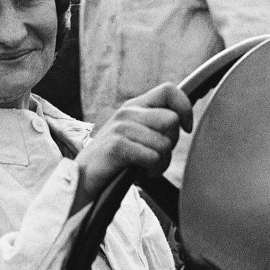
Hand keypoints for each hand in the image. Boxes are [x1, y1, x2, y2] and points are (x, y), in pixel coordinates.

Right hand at [72, 83, 193, 211]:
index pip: (168, 90)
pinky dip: (151, 170)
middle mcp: (127, 112)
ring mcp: (121, 128)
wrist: (84, 179)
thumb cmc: (114, 161)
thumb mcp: (134, 135)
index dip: (185, 108)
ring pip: (165, 142)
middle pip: (171, 120)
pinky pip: (153, 157)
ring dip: (161, 162)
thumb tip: (181, 122)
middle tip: (157, 157)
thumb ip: (153, 124)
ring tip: (146, 168)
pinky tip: (139, 173)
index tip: (186, 128)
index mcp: (133, 106)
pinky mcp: (117, 146)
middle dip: (171, 144)